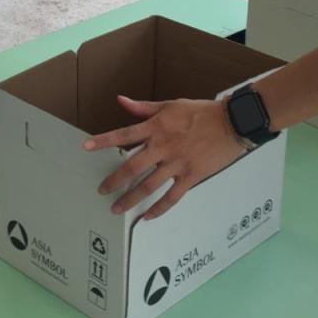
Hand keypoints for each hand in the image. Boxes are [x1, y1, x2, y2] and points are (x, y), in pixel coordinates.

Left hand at [83, 96, 245, 219]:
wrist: (231, 123)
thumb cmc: (201, 112)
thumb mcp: (170, 104)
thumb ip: (144, 107)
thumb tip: (121, 101)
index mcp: (156, 127)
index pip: (124, 135)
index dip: (103, 141)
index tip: (86, 147)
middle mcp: (163, 147)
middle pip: (132, 166)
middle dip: (114, 180)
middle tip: (102, 190)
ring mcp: (177, 164)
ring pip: (149, 185)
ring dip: (131, 198)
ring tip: (117, 208)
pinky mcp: (191, 176)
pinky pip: (172, 197)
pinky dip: (159, 208)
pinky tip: (148, 216)